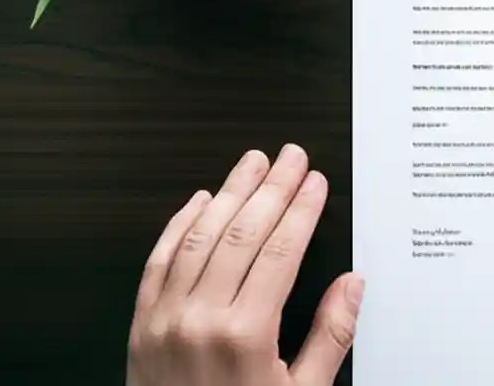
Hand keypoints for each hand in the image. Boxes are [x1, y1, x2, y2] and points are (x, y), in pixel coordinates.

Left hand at [128, 145, 363, 385]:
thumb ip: (330, 337)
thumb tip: (353, 285)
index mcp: (245, 334)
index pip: (280, 250)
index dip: (301, 209)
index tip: (315, 182)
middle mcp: (199, 319)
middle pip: (241, 233)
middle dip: (271, 188)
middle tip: (290, 156)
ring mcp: (164, 320)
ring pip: (199, 237)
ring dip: (228, 193)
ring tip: (251, 164)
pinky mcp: (140, 327)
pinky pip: (158, 261)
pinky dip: (179, 225)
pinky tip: (198, 202)